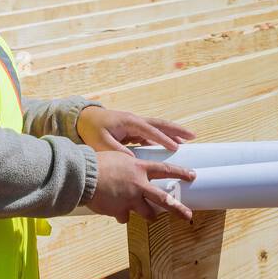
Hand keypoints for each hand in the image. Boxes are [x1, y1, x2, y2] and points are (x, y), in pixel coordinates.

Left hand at [77, 105, 195, 153]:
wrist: (84, 118)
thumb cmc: (92, 129)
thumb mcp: (101, 142)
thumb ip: (116, 150)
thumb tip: (132, 160)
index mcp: (129, 122)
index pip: (150, 131)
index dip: (163, 139)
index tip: (176, 147)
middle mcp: (135, 121)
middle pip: (160, 124)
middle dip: (177, 130)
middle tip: (193, 136)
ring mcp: (136, 124)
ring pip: (158, 128)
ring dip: (173, 133)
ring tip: (188, 140)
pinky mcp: (134, 129)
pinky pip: (152, 133)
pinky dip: (163, 138)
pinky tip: (171, 146)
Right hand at [86, 151, 196, 222]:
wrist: (84, 176)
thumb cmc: (97, 163)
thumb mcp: (117, 158)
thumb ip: (128, 167)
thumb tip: (131, 172)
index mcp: (138, 168)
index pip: (165, 169)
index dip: (180, 172)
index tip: (193, 175)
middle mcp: (138, 184)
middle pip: (163, 198)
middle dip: (178, 208)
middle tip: (188, 215)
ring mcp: (130, 199)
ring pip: (147, 212)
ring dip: (150, 215)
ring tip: (152, 218)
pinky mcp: (120, 210)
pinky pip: (124, 216)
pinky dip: (121, 215)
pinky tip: (115, 211)